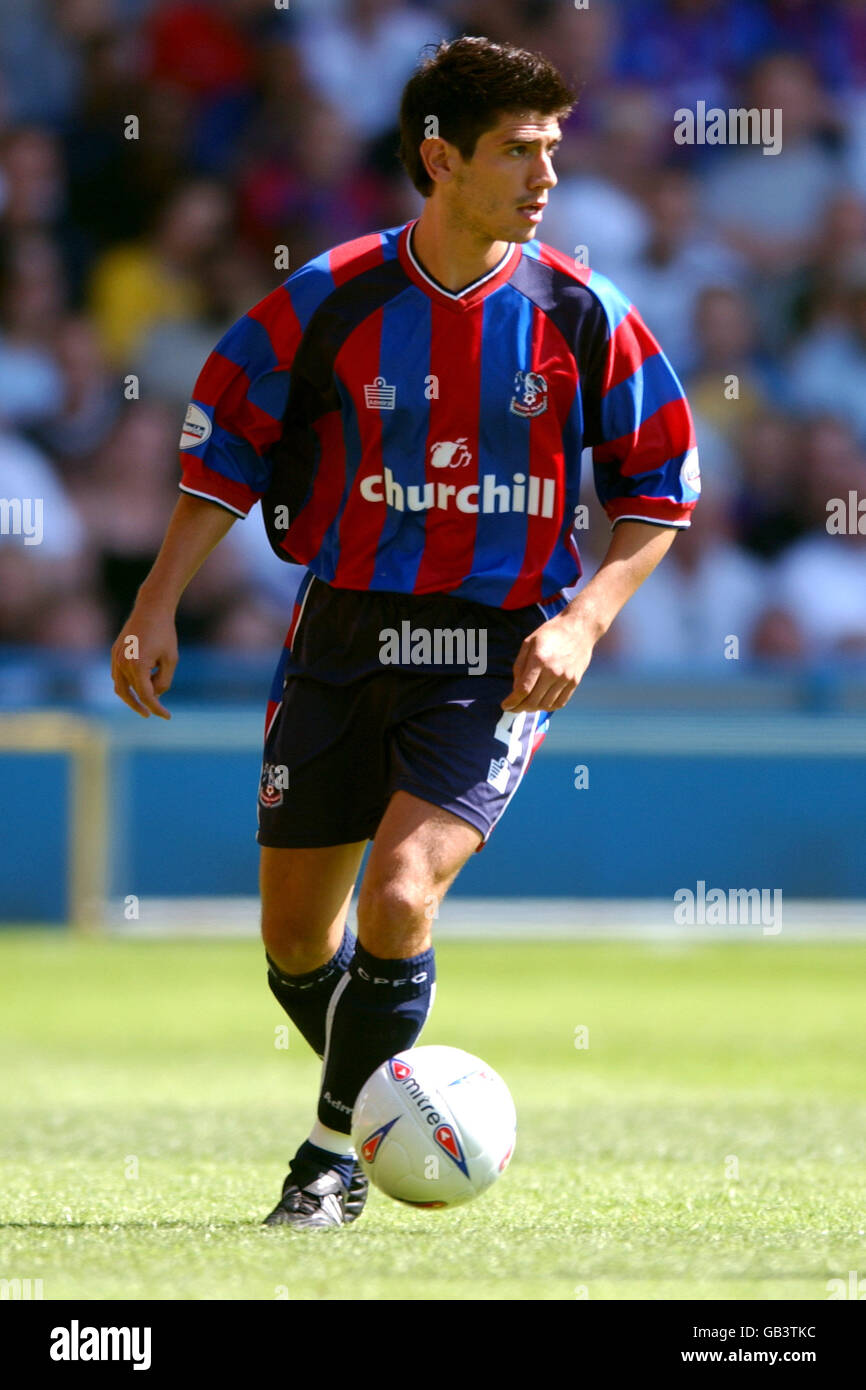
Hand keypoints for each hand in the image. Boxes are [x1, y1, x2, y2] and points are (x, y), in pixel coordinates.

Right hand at [111, 604, 177, 718]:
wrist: (151, 609)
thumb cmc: (165, 633)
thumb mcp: (171, 659)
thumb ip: (164, 681)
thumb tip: (154, 696)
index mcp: (137, 666)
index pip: (146, 696)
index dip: (157, 709)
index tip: (167, 716)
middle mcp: (122, 663)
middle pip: (130, 694)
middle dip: (141, 705)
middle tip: (151, 714)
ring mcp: (115, 657)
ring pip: (120, 686)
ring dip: (132, 696)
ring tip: (145, 701)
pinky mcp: (114, 652)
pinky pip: (117, 675)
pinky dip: (126, 684)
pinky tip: (138, 685)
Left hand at [501, 612, 596, 713]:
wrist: (580, 628)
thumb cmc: (551, 633)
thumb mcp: (529, 642)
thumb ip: (519, 666)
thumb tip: (516, 688)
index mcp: (539, 660)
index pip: (523, 689)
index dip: (512, 702)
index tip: (505, 706)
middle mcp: (553, 671)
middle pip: (534, 701)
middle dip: (519, 708)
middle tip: (513, 708)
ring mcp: (566, 678)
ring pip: (546, 705)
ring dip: (533, 709)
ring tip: (526, 705)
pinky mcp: (575, 682)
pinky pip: (560, 702)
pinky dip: (548, 707)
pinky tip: (542, 703)